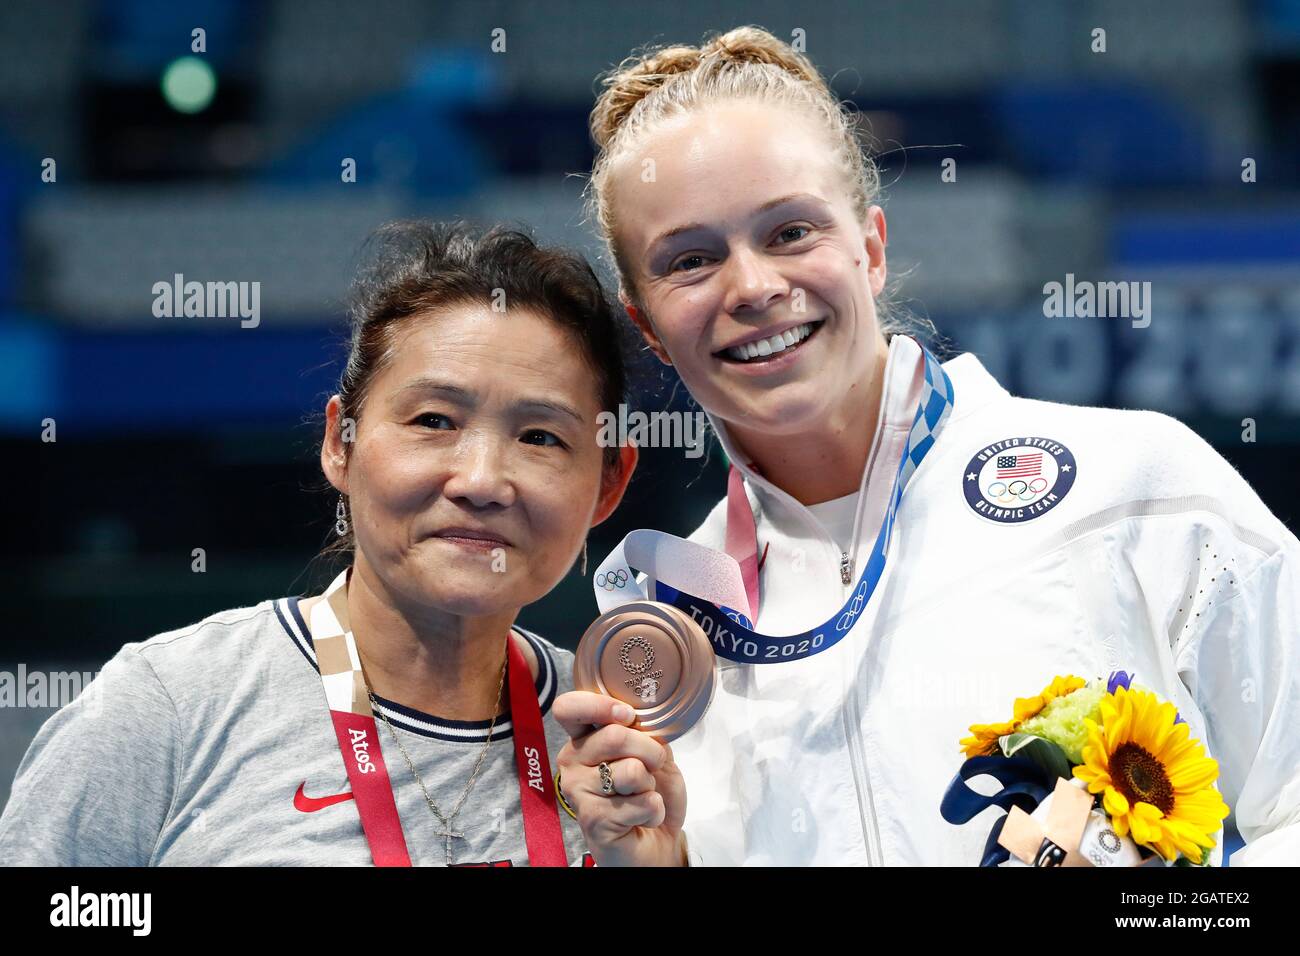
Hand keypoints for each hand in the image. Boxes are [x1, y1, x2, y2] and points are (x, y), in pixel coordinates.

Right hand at [553, 691, 687, 865]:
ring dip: (650, 784)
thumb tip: (643, 719)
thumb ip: (645, 732)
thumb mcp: (654, 753)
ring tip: (642, 795)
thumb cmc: (651, 794)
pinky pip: (640, 802)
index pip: (569, 707)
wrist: (656, 843)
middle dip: (650, 751)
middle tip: (652, 768)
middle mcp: (573, 762)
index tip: (627, 716)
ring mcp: (578, 791)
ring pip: (630, 770)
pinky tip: (642, 818)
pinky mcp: (593, 819)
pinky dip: (654, 810)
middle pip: (614, 735)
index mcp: (584, 739)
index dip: (600, 705)